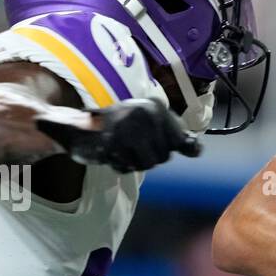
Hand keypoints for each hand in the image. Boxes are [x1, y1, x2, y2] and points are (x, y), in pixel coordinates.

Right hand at [38, 98, 201, 172]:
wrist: (76, 124)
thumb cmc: (118, 125)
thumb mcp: (150, 124)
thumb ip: (176, 137)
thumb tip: (199, 150)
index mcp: (155, 107)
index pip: (180, 142)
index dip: (167, 146)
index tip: (150, 140)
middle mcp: (144, 115)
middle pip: (164, 156)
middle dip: (149, 156)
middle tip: (130, 143)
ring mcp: (127, 130)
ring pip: (147, 164)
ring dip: (134, 162)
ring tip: (121, 147)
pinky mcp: (110, 144)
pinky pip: (126, 168)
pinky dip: (119, 165)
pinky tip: (110, 152)